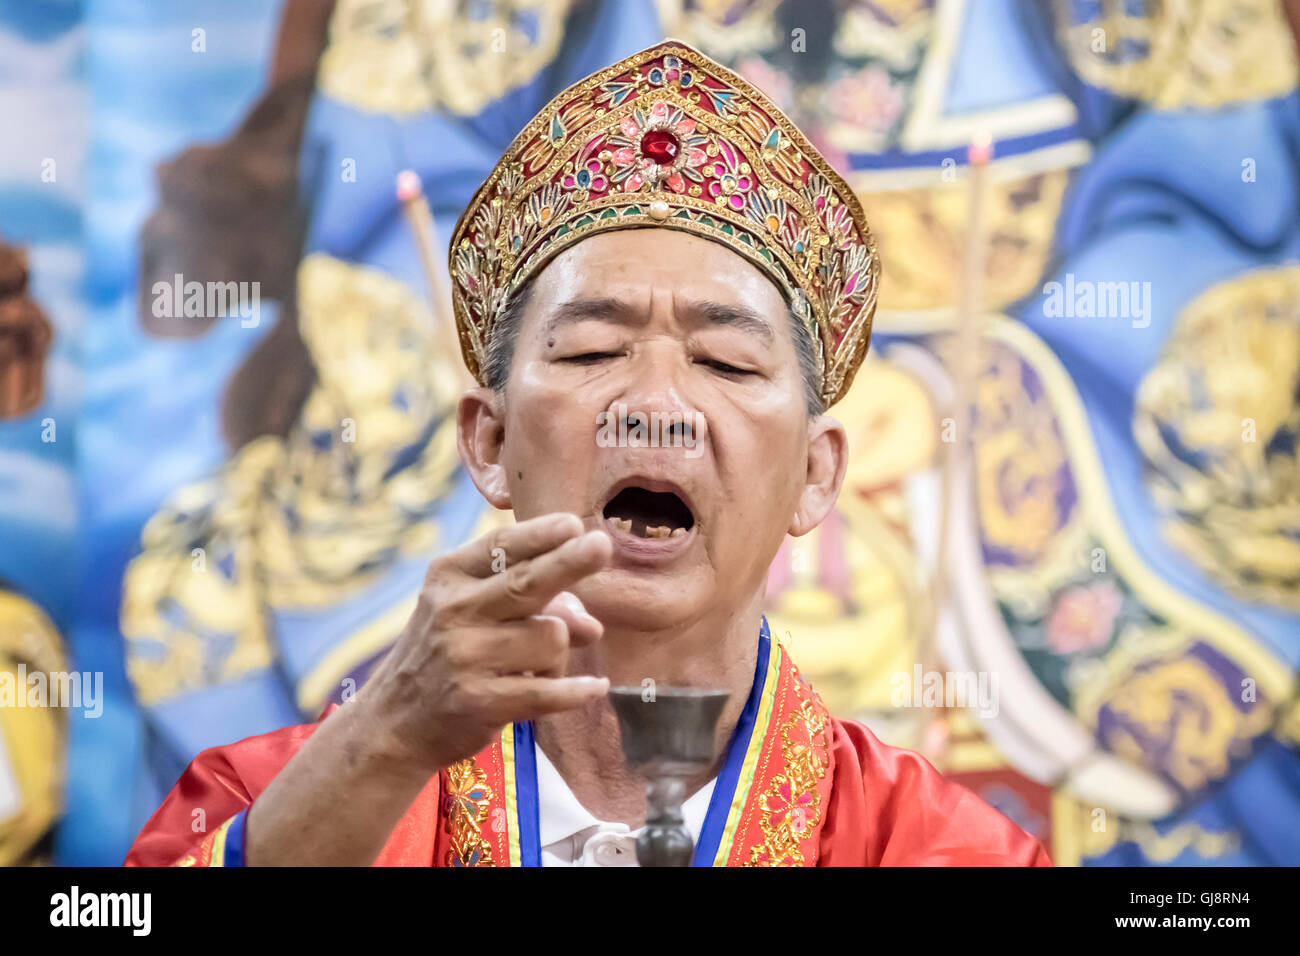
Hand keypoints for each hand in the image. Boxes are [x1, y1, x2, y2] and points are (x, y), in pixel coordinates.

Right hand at [358, 512, 612, 772]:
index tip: (573, 524)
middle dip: (568, 563)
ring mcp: (465, 656)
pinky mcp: (479, 702)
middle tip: (601, 546)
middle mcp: (453, 610)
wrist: (394, 721)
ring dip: (559, 654)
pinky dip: (576, 691)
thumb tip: (591, 625)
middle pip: (527, 583)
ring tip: (534, 667)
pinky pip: (547, 691)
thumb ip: (532, 605)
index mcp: (450, 576)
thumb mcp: (472, 613)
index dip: (540, 534)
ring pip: (552, 637)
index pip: (500, 545)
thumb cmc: (448, 652)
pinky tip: (594, 687)